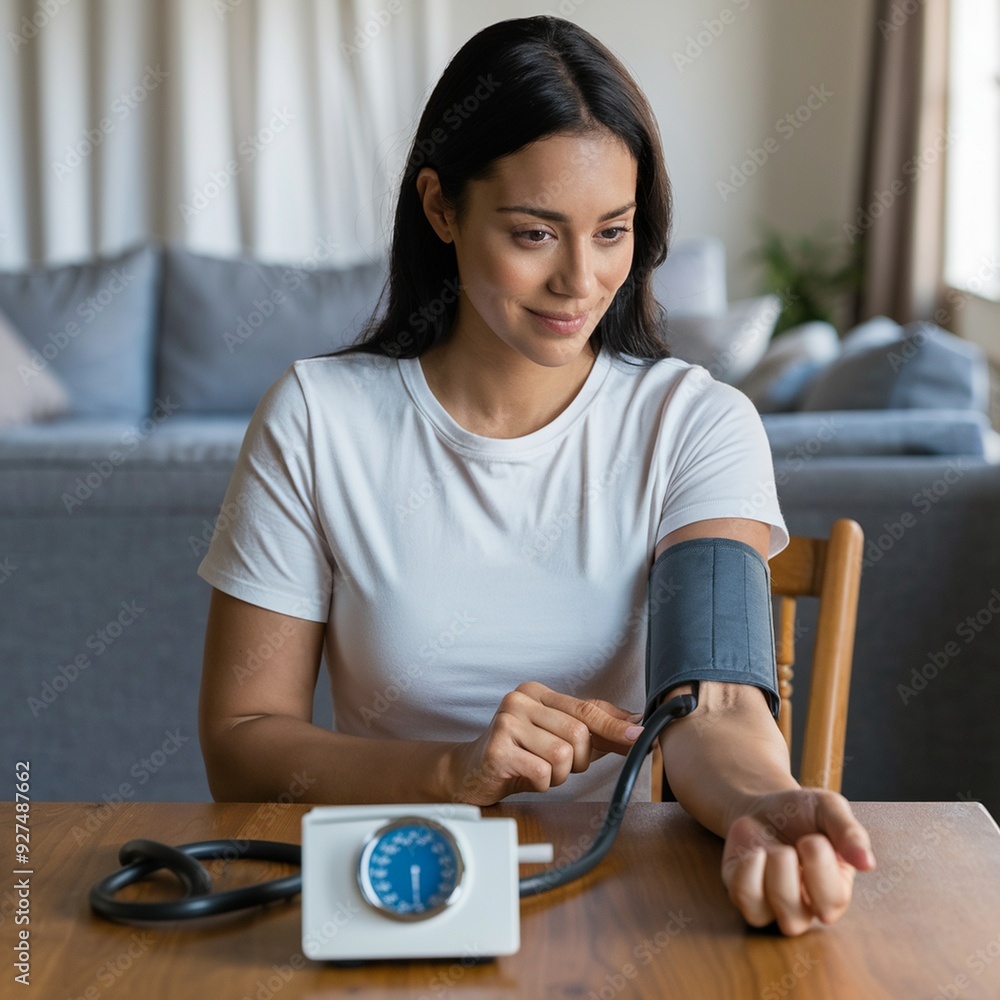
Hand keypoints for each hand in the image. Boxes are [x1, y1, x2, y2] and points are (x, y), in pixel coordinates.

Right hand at [446, 681, 642, 804]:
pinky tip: (526, 777)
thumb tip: (634, 723)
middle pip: (578, 734)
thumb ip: (593, 728)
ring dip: (559, 774)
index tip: (638, 736)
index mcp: (536, 692)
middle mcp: (519, 700)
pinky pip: (543, 772)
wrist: (470, 773)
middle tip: (559, 766)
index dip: (614, 726)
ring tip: (539, 771)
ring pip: (562, 756)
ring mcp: (506, 722)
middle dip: (578, 760)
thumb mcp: (557, 736)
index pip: (585, 708)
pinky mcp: (497, 749)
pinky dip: (542, 783)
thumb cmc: (519, 754)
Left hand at [721, 788, 875, 935]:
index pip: (832, 902)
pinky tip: (755, 853)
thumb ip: (850, 833)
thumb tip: (867, 863)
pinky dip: (744, 871)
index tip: (812, 838)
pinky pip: (739, 896)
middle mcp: (803, 906)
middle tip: (789, 847)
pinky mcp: (742, 892)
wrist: (767, 804)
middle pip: (794, 920)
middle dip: (786, 874)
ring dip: (764, 874)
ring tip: (772, 850)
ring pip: (761, 914)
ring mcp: (770, 903)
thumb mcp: (830, 809)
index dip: (819, 867)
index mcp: (834, 890)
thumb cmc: (804, 813)